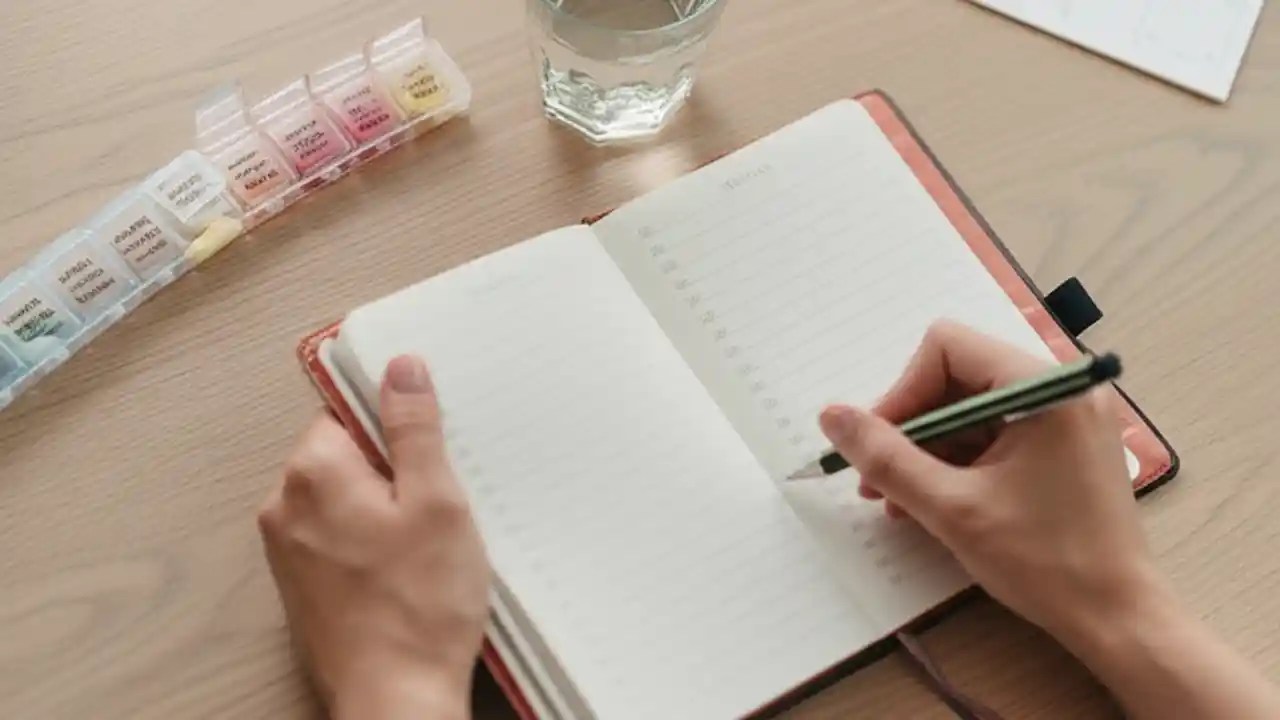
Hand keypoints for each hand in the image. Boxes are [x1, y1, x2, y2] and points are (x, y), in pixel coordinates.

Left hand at [259, 355, 489, 719]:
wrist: (395, 699)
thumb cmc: (420, 607)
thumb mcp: (436, 502)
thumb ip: (414, 429)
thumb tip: (400, 367)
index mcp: (312, 473)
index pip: (346, 409)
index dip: (394, 422)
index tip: (428, 445)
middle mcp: (284, 506)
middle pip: (343, 452)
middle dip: (392, 467)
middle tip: (438, 501)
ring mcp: (286, 550)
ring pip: (342, 496)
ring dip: (383, 506)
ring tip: (426, 542)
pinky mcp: (301, 584)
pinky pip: (337, 535)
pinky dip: (370, 540)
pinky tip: (407, 568)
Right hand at [819, 321, 1279, 719]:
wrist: (1118, 619)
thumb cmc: (1045, 563)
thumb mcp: (951, 509)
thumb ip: (887, 458)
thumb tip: (831, 416)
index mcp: (1044, 388)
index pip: (947, 348)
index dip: (901, 393)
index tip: (876, 445)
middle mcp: (1061, 388)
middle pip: (957, 376)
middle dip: (911, 426)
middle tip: (876, 477)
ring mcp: (1066, 417)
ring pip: (971, 408)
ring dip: (929, 450)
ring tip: (896, 501)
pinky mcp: (1065, 445)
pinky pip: (996, 433)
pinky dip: (958, 462)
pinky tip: (930, 502)